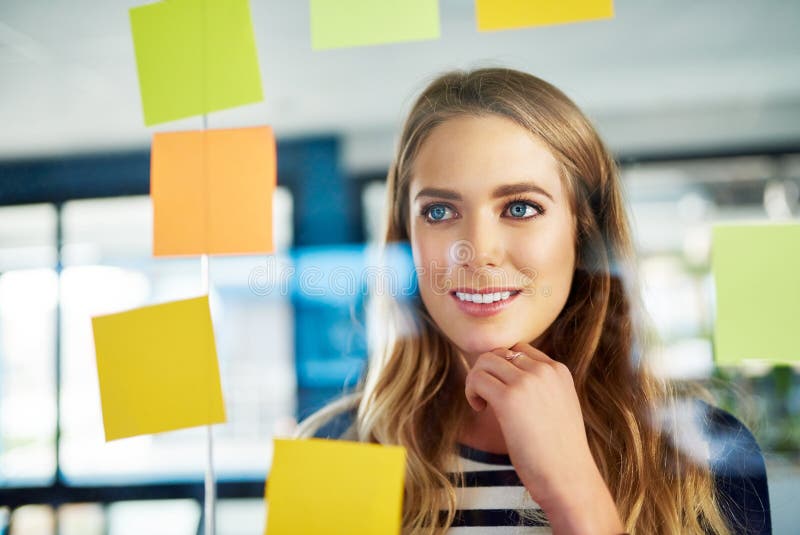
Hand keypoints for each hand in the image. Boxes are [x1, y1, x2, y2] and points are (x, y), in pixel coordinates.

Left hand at [464, 342, 623, 533]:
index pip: (519, 349)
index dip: (502, 367)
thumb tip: (506, 379)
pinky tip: (480, 409)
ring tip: (482, 404)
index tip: (500, 390)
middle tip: (486, 398)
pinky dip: (471, 392)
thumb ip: (540, 388)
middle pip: (499, 352)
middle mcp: (544, 371)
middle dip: (486, 372)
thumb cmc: (560, 453)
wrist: (569, 479)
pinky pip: (477, 379)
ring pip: (485, 361)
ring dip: (476, 380)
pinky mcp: (510, 398)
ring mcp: (528, 382)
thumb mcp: (558, 407)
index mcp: (558, 371)